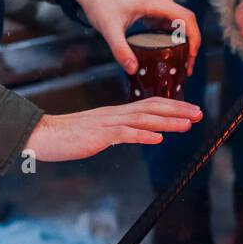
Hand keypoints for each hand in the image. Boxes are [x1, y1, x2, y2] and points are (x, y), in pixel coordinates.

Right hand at [25, 98, 202, 161]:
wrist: (43, 135)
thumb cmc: (70, 136)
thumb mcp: (100, 132)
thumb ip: (120, 131)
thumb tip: (141, 134)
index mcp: (117, 113)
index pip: (151, 105)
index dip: (174, 106)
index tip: (192, 109)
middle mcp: (116, 114)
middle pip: (153, 108)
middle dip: (178, 110)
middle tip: (199, 113)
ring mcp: (108, 123)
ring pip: (143, 119)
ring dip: (168, 122)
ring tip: (187, 125)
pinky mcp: (99, 135)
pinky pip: (124, 134)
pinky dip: (143, 136)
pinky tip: (157, 139)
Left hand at [73, 0, 200, 75]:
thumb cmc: (98, 2)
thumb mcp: (109, 29)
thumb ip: (120, 49)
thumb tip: (133, 69)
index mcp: (156, 1)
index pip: (187, 19)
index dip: (195, 40)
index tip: (191, 59)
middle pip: (187, 21)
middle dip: (191, 44)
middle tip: (186, 66)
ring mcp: (158, 0)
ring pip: (179, 21)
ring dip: (182, 40)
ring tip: (179, 61)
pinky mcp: (152, 4)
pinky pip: (168, 20)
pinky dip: (171, 35)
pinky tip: (166, 49)